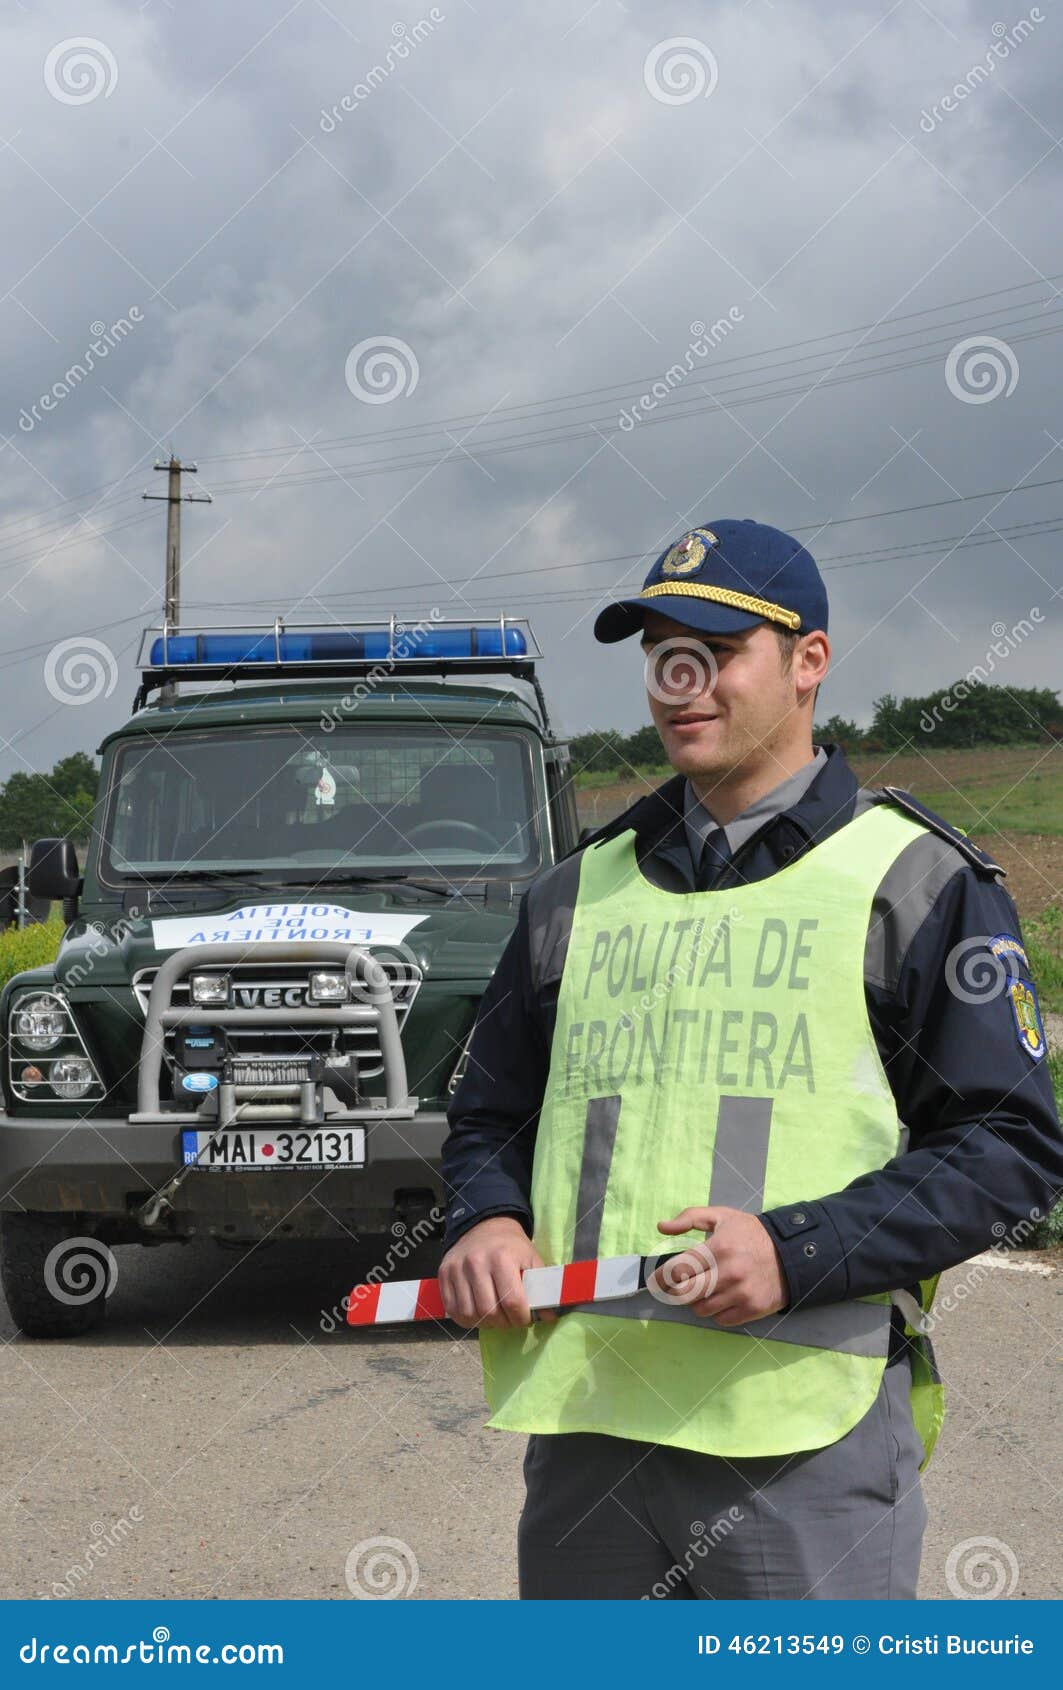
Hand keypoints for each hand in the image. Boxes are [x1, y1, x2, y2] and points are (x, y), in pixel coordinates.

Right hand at [438, 1216, 557, 1330]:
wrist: (485, 1225)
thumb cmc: (512, 1246)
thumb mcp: (531, 1260)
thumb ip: (541, 1288)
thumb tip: (548, 1317)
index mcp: (502, 1258)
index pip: (512, 1301)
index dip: (521, 1318)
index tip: (525, 1319)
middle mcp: (476, 1263)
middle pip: (489, 1311)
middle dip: (504, 1323)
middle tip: (510, 1320)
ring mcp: (457, 1269)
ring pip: (469, 1314)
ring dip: (485, 1323)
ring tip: (495, 1318)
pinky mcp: (444, 1274)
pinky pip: (452, 1309)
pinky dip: (465, 1320)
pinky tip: (477, 1315)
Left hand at [649, 1206, 788, 1324]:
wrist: (790, 1253)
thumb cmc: (750, 1233)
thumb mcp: (721, 1216)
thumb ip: (689, 1218)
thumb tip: (661, 1227)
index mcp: (718, 1248)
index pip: (678, 1270)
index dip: (660, 1277)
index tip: (656, 1281)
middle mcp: (729, 1273)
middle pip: (685, 1294)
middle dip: (676, 1291)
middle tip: (677, 1287)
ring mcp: (741, 1293)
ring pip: (701, 1310)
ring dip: (697, 1302)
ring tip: (704, 1290)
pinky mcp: (752, 1309)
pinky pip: (721, 1320)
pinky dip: (716, 1312)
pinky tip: (721, 1298)